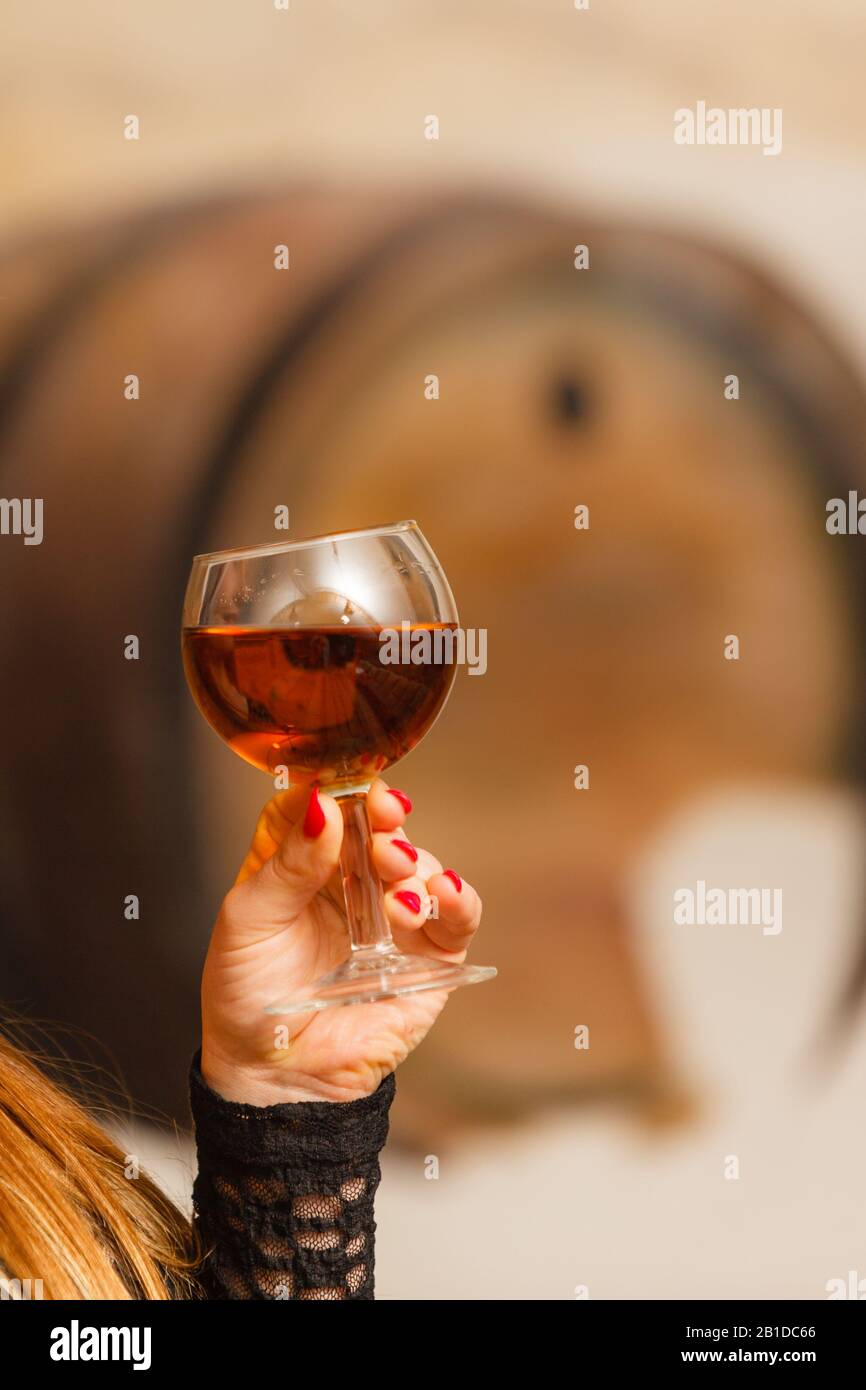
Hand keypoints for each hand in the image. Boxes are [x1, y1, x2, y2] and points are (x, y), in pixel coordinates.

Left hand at [200, 779, 482, 1104]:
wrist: (275, 1073)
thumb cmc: (248, 994)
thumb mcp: (249, 920)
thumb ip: (289, 863)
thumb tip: (323, 805)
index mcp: (301, 860)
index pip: (326, 803)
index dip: (341, 786)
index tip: (350, 782)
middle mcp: (351, 880)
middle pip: (380, 826)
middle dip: (387, 818)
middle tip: (385, 821)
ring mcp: (393, 916)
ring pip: (421, 865)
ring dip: (414, 863)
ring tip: (395, 882)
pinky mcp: (428, 955)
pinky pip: (457, 917)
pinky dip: (457, 899)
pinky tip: (440, 894)